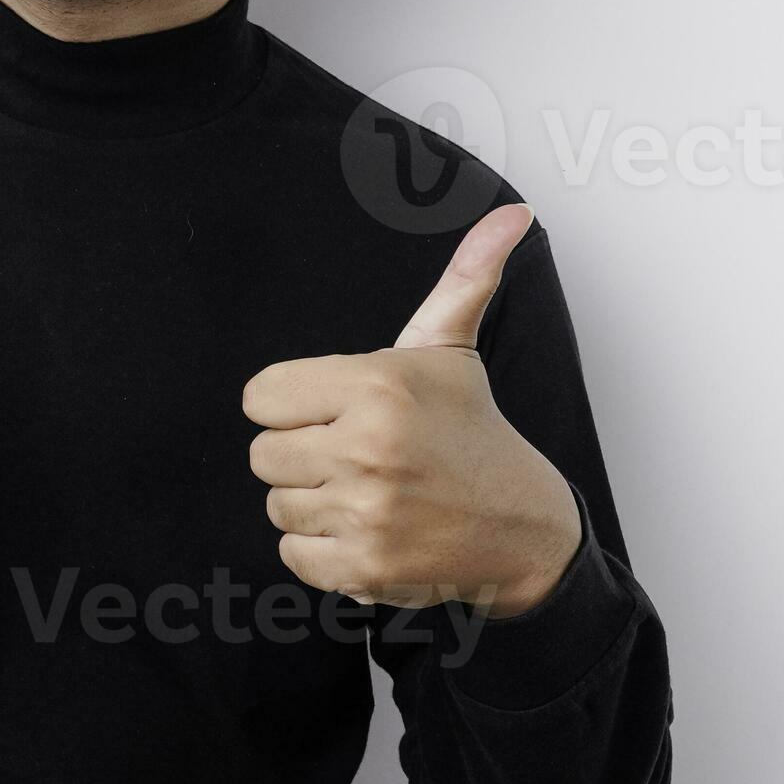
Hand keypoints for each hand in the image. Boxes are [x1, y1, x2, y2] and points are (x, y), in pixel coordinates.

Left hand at [241, 204, 581, 616]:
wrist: (524, 531)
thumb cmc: (474, 433)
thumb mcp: (453, 351)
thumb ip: (464, 278)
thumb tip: (513, 214)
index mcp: (377, 385)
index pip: (259, 396)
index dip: (292, 404)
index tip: (333, 412)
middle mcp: (367, 447)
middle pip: (262, 453)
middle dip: (304, 453)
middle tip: (358, 455)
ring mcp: (365, 512)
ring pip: (277, 504)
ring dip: (315, 502)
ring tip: (369, 492)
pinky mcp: (362, 568)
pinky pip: (292, 555)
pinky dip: (322, 550)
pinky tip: (368, 530)